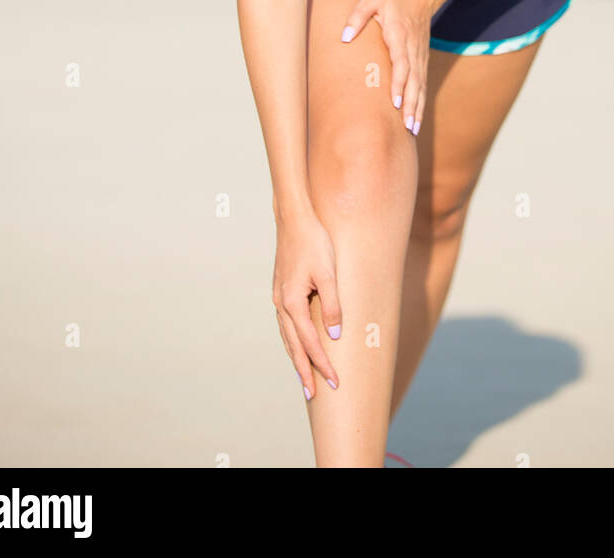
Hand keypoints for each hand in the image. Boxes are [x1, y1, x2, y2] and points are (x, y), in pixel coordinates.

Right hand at [272, 205, 341, 400]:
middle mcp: (281, 304)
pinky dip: (292, 341)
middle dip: (305, 371)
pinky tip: (297, 345)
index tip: (334, 382)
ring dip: (297, 359)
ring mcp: (278, 298)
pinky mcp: (281, 291)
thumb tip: (334, 335)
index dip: (323, 364)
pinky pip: (285, 325)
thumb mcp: (329, 273)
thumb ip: (332, 305)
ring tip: (305, 379)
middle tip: (314, 395)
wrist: (293, 219)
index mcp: (292, 302)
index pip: (310, 343)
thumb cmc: (314, 242)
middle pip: (294, 346)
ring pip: (287, 337)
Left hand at [340, 0, 438, 134]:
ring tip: (413, 130)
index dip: (399, 83)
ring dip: (417, 107)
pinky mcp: (422, 59)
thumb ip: (357, 16)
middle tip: (408, 127)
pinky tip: (416, 118)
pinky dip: (420, 101)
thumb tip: (345, 37)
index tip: (396, 102)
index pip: (401, 63)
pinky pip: (422, 83)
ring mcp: (419, 55)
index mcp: (399, 35)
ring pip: (420, 85)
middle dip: (411, 105)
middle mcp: (412, 48)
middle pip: (414, 80)